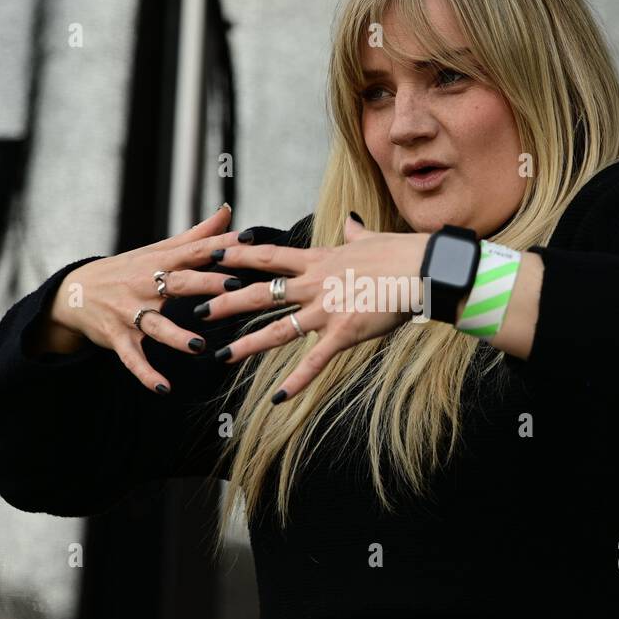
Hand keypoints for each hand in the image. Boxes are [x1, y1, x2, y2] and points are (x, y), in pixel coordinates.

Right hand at [38, 204, 248, 392]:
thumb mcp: (158, 250)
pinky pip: (132, 358)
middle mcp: (144, 284)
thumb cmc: (127, 270)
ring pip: (155, 324)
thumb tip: (228, 212)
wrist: (74, 291)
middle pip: (178, 282)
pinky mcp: (117, 337)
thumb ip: (196, 236)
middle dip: (205, 284)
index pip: (193, 251)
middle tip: (234, 288)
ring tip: (198, 346)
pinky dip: (146, 374)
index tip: (248, 243)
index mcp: (158, 262)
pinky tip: (164, 388)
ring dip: (176, 335)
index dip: (220, 247)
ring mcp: (129, 312)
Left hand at [193, 213, 430, 402]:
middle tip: (197, 311)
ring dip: (248, 344)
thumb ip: (355, 234)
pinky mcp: (343, 332)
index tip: (213, 253)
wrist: (421, 268)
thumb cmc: (401, 252)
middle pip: (261, 293)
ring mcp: (327, 310)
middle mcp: (315, 285)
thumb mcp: (371, 239)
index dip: (238, 254)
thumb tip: (352, 221)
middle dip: (226, 303)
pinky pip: (314, 361)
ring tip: (221, 355)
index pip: (269, 256)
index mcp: (319, 261)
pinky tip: (277, 397)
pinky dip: (296, 381)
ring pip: (279, 330)